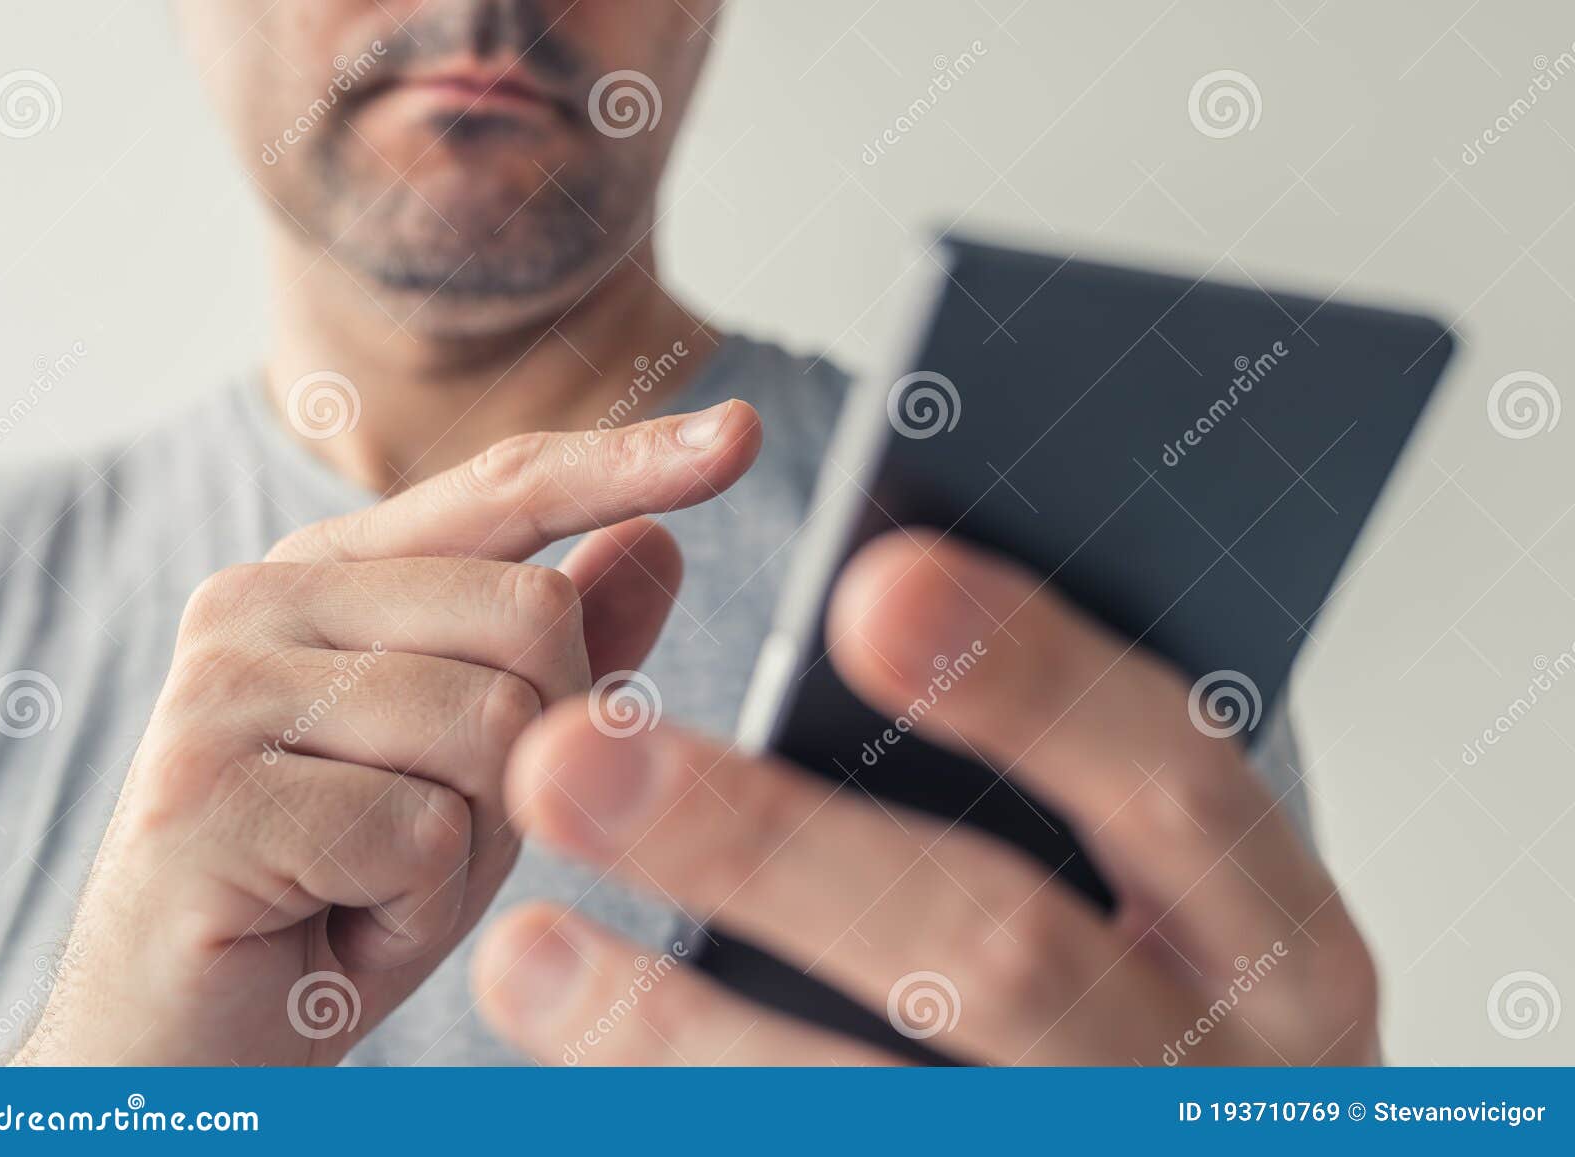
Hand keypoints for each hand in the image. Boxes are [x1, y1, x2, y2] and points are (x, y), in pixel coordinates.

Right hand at [15, 401, 760, 1064]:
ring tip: (372, 881)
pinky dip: (419, 908)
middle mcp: (260, 600)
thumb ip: (560, 657)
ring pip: (494, 729)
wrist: (189, 1046)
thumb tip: (658, 544)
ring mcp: (221, 688)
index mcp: (329, 576)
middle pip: (535, 616)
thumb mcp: (480, 771)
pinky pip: (427, 833)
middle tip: (428, 834)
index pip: (506, 490)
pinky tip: (333, 922)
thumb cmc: (340, 896)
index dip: (629, 462)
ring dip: (472, 845)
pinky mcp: (206, 792)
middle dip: (535, 754)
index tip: (741, 431)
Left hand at [471, 529, 1376, 1064]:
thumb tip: (874, 599)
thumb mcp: (1163, 910)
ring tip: (531, 953)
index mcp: (1280, 948)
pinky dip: (692, 1120)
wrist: (1174, 1156)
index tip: (869, 586)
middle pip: (1004, 957)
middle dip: (774, 851)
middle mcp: (1212, 1081)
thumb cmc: (1161, 1021)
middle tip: (573, 758)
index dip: (1031, 680)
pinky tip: (587, 1062)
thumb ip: (1062, 784)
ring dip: (685, 1035)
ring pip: (883, 1110)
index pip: (1176, 782)